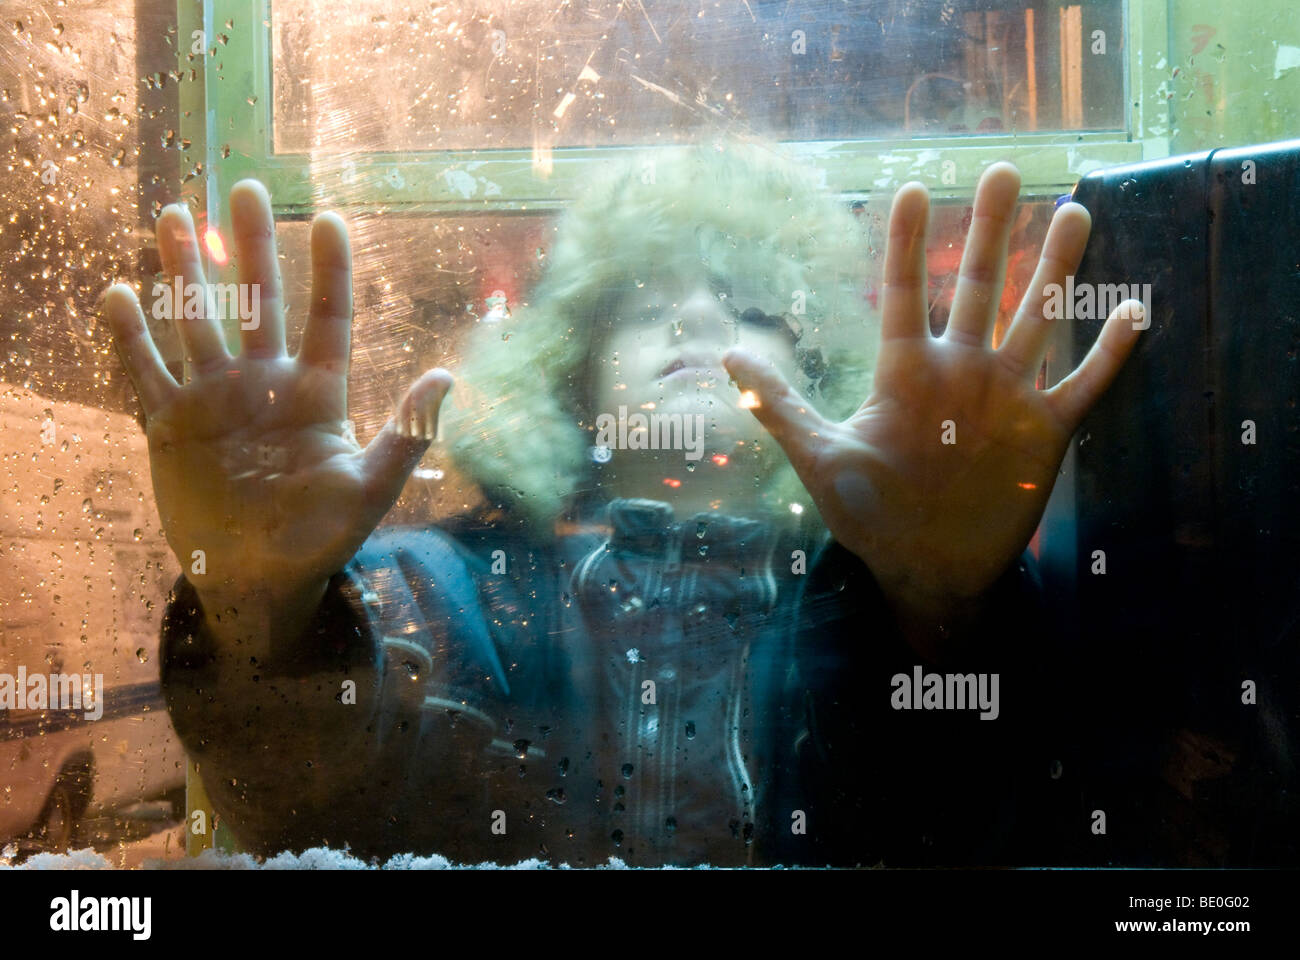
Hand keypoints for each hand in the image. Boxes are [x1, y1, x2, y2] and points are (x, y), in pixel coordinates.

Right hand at [104, 180, 451, 642]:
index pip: (326, 317)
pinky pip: (146, 372)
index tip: (330, 217)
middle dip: (252, 245)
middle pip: (259, 301)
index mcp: (315, 394)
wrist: (257, 583)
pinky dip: (131, 337)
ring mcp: (215, 400)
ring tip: (173, 213)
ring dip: (186, 270)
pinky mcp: (171, 426)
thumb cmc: (321, 539)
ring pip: (199, 321)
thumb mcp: (370, 490)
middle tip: (245, 186)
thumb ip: (407, 433)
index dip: (328, 269)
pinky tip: (121, 294)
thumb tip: (449, 375)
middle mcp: (265, 384)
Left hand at [723, 163, 1142, 653]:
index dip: (909, 243)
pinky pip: (1084, 383)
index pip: (906, 292)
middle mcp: (960, 371)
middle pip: (979, 287)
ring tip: (1075, 213)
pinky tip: (1134, 309)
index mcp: (905, 372)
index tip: (915, 187)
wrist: (926, 571)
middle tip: (1006, 170)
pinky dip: (1109, 352)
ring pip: (1037, 319)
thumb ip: (781, 405)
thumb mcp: (820, 459)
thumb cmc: (868, 516)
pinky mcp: (1045, 432)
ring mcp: (1006, 397)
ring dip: (1056, 270)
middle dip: (993, 231)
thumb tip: (724, 354)